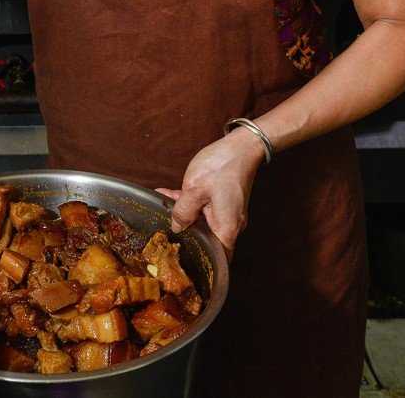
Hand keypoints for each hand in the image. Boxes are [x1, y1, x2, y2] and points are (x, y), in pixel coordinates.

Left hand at [162, 130, 266, 254]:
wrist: (242, 146)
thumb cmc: (221, 166)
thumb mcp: (194, 189)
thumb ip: (183, 212)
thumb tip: (177, 227)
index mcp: (225, 228)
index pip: (215, 258)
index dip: (199, 259)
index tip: (180, 257)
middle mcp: (231, 225)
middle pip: (206, 237)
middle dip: (184, 230)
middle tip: (161, 225)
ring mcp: (229, 213)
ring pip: (203, 220)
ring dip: (184, 212)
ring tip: (162, 201)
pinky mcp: (226, 202)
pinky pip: (206, 207)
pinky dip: (191, 202)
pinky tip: (170, 194)